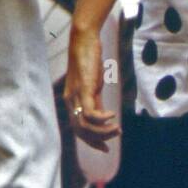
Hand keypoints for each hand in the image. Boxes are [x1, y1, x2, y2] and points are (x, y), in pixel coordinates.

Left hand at [64, 22, 118, 150]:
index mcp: (72, 101)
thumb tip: (103, 114)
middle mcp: (71, 101)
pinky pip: (90, 113)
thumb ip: (95, 100)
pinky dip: (102, 119)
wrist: (84, 40)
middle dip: (98, 140)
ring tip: (116, 128)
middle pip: (80, 132)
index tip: (105, 147)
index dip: (92, 141)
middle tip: (114, 138)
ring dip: (103, 131)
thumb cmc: (89, 60)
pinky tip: (113, 116)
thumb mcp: (93, 84)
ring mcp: (76, 96)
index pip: (78, 129)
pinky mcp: (83, 89)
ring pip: (85, 126)